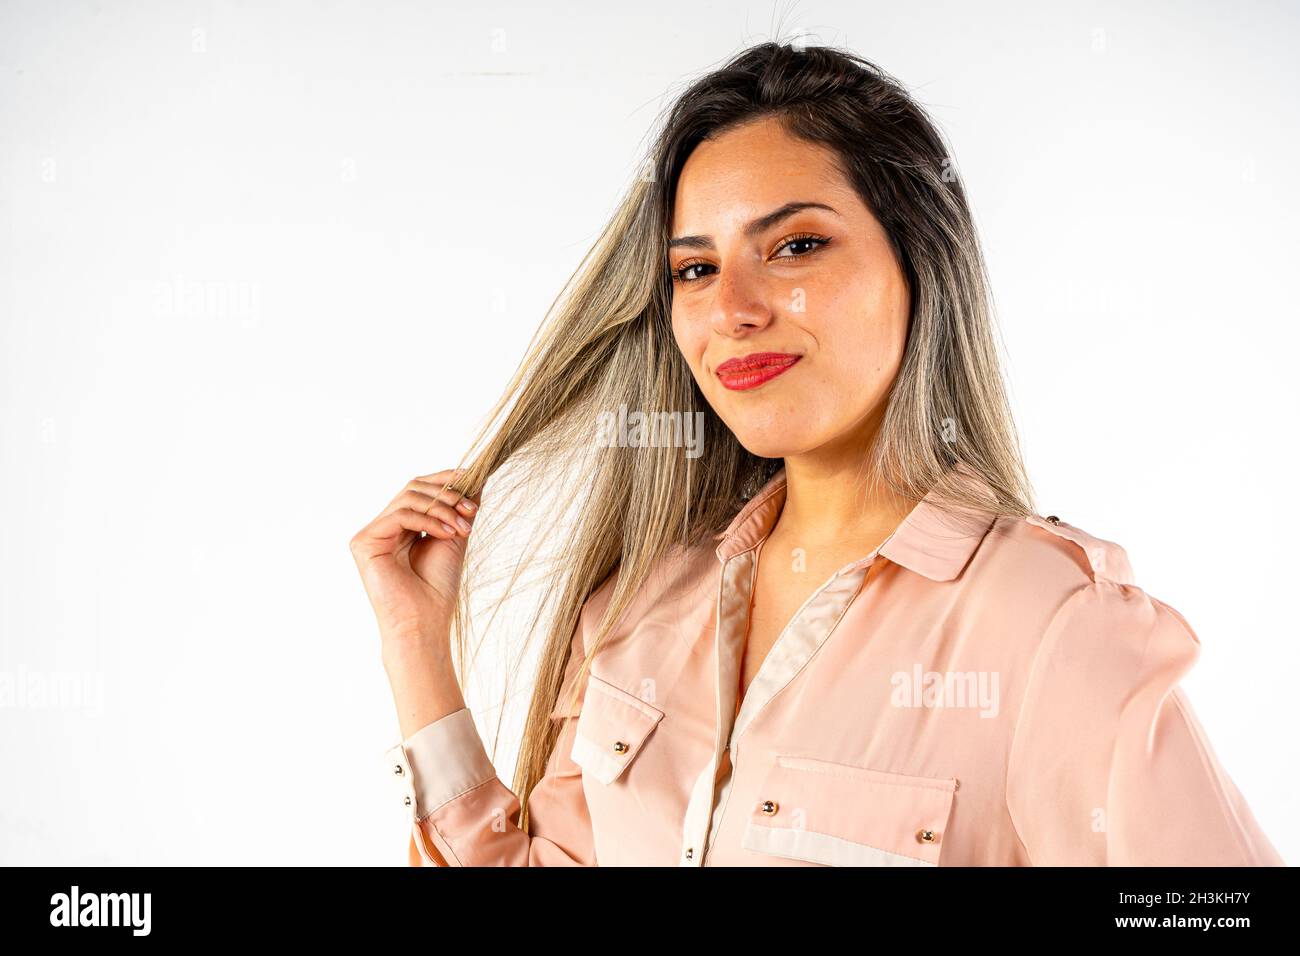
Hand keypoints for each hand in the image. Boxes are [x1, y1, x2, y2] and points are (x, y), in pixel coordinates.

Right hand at [350, 467, 479, 656]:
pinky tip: (447, 533)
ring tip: (463, 526)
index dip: (444, 479)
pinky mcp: (363, 542)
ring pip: (408, 497)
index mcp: (402, 526)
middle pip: (413, 488)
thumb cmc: (437, 588)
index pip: (420, 489)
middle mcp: (384, 527)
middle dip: (446, 494)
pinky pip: (399, 515)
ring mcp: (372, 534)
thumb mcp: (455, 537)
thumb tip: (477, 475)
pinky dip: (428, 520)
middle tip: (470, 509)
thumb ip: (461, 508)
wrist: (424, 623)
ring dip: (442, 507)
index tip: (471, 476)